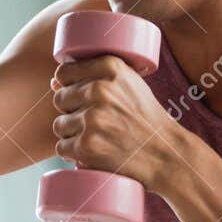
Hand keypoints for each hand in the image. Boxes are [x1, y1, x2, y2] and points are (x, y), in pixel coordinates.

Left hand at [50, 56, 189, 193]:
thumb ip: (99, 76)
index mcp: (110, 67)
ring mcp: (92, 118)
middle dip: (71, 111)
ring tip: (95, 138)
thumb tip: (54, 81)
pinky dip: (73, 153)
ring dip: (71, 134)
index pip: (63, 73)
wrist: (167, 154)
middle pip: (60, 99)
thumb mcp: (131, 84)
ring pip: (59, 124)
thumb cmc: (148, 119)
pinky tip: (90, 152)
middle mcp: (100, 89)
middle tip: (94, 122)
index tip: (80, 97)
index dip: (68, 86)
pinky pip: (62, 147)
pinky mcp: (87, 145)